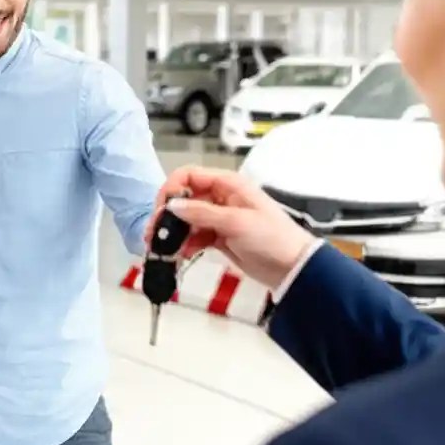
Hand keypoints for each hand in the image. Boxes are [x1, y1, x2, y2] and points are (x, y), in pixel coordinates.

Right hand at [147, 165, 317, 290]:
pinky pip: (195, 236)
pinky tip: (180, 255)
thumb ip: (202, 213)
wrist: (292, 268)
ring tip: (162, 250)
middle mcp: (221, 197)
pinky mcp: (220, 237)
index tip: (161, 211)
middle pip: (184, 199)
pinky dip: (185, 244)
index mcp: (228, 184)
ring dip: (173, 233)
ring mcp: (220, 218)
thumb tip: (172, 206)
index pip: (189, 176)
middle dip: (167, 215)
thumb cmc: (271, 238)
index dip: (171, 190)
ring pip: (187, 220)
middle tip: (152, 235)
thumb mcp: (236, 222)